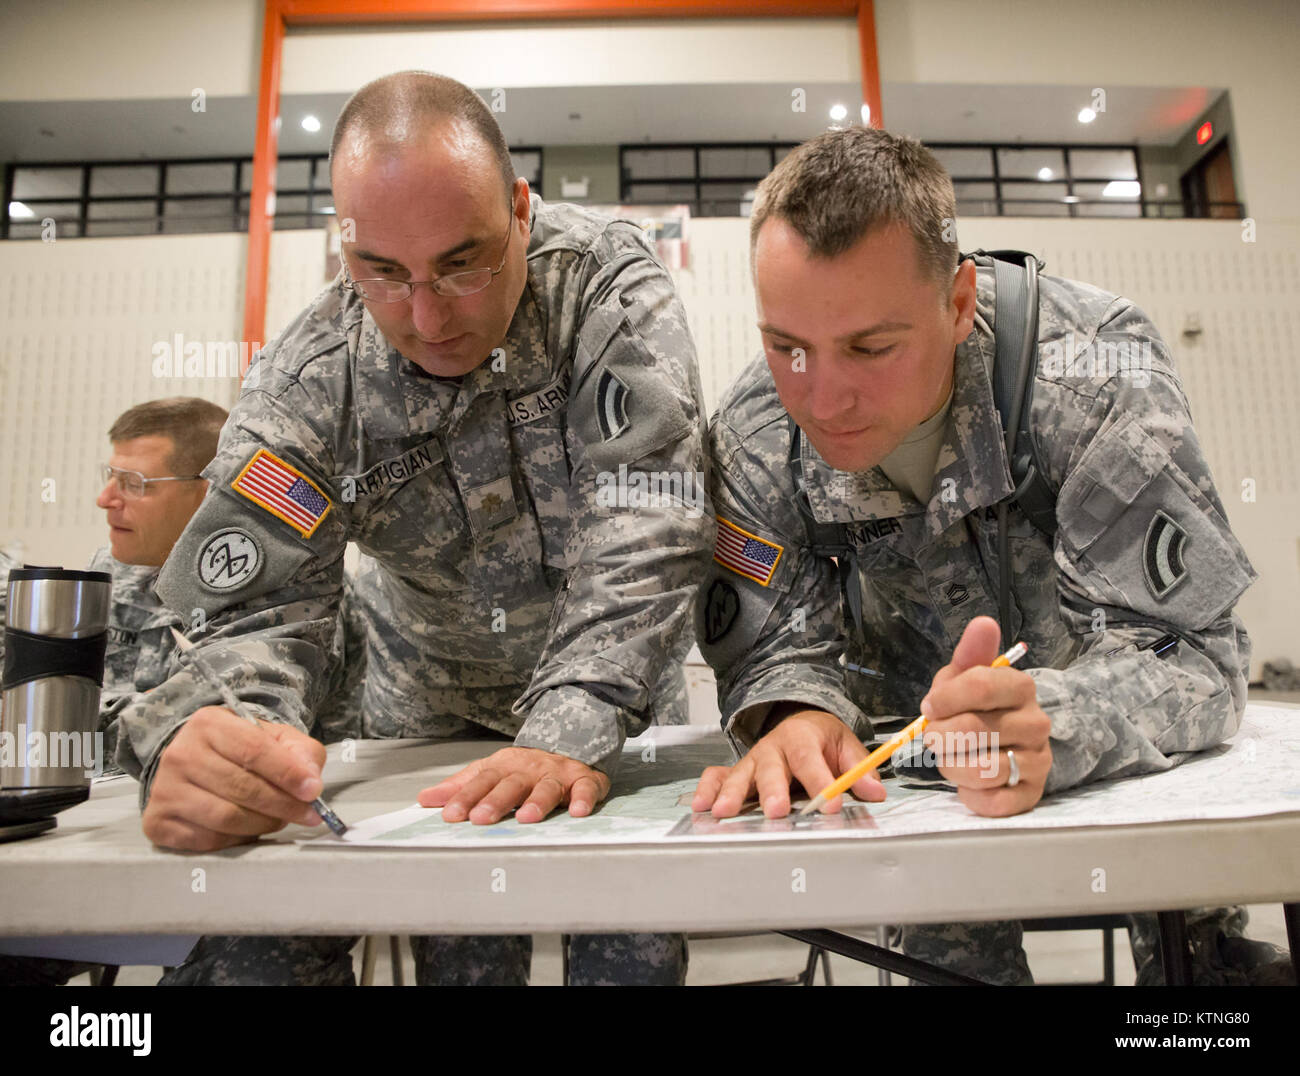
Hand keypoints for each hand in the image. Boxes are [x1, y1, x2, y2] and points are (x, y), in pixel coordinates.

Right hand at [142, 706, 326, 851]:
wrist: (192, 762)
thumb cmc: (238, 750)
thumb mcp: (272, 737)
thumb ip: (300, 752)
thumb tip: (311, 779)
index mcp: (209, 724)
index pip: (254, 750)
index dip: (287, 774)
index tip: (313, 791)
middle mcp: (181, 754)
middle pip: (242, 788)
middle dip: (283, 805)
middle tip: (308, 814)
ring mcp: (166, 789)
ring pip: (226, 818)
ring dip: (263, 824)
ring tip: (280, 819)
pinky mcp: (158, 821)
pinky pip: (208, 840)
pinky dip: (238, 839)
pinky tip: (250, 829)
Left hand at [418, 747, 610, 823]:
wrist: (569, 738)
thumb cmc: (524, 766)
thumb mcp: (490, 771)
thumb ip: (460, 786)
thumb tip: (424, 799)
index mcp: (503, 768)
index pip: (481, 781)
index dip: (466, 797)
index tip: (450, 815)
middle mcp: (529, 770)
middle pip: (511, 784)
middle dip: (496, 801)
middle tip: (481, 818)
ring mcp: (557, 774)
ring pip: (547, 786)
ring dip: (537, 802)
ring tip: (527, 818)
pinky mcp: (584, 779)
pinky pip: (586, 787)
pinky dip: (584, 798)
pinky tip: (578, 811)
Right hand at [691, 708, 885, 818]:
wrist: (798, 720)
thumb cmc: (821, 739)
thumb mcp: (846, 746)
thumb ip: (859, 769)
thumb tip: (875, 792)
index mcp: (802, 738)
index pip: (811, 760)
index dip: (821, 783)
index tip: (832, 805)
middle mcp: (773, 748)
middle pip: (771, 768)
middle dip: (773, 790)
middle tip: (777, 811)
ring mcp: (752, 760)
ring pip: (740, 774)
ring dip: (732, 794)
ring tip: (726, 812)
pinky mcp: (736, 771)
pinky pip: (717, 776)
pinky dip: (707, 789)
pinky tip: (702, 806)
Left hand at [919, 616, 1051, 816]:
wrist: (1002, 745)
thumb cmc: (976, 707)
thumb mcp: (966, 676)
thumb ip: (971, 652)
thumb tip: (983, 622)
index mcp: (1021, 687)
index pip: (980, 686)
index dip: (944, 699)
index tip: (930, 706)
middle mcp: (1037, 723)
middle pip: (973, 730)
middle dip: (939, 736)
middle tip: (934, 737)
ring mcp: (1038, 761)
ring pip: (981, 769)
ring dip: (950, 766)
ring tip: (949, 758)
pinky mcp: (1031, 795)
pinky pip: (993, 803)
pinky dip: (970, 796)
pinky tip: (968, 784)